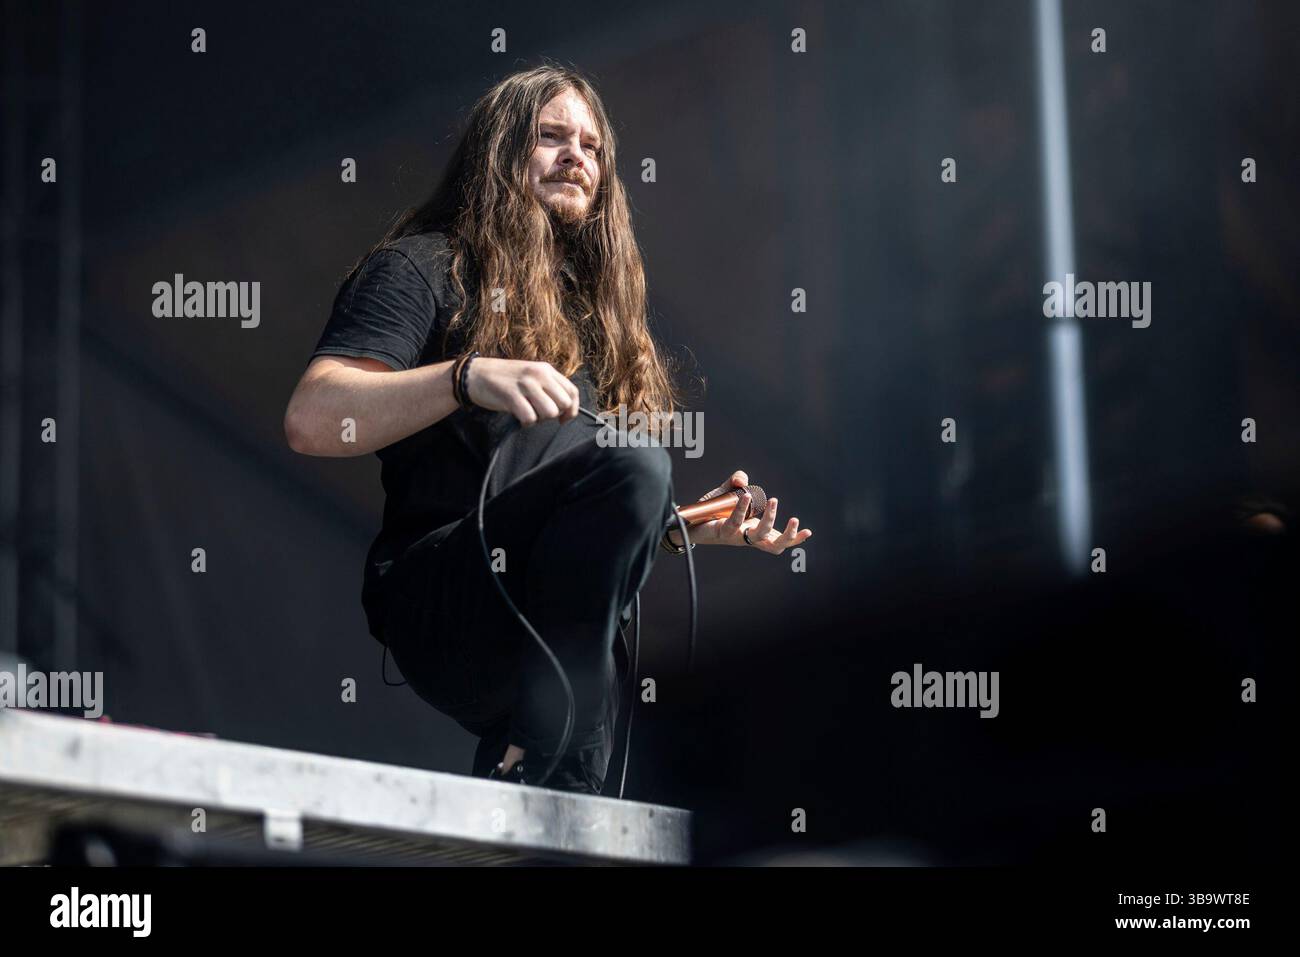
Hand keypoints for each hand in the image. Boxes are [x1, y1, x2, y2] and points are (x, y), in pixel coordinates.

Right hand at [463, 357, 579, 425]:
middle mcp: (539, 374)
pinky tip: (518, 418)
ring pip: (550, 412)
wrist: (476, 374)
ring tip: (528, 414)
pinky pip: (530, 418)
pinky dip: (526, 423)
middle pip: (564, 404)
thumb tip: (566, 410)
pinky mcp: (511, 396)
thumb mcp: (531, 376)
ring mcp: (525, 384)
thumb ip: (549, 387)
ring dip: (540, 419)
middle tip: (540, 414)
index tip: (563, 419)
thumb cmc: (505, 379)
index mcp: (546, 369)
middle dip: (555, 415)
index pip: (572, 391)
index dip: (572, 409)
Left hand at [670, 469, 812, 554]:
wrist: (687, 522)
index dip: (793, 539)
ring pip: (758, 536)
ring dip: (769, 520)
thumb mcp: (726, 493)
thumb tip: (743, 479)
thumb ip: (736, 481)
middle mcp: (747, 537)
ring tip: (774, 501)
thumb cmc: (710, 511)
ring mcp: (736, 537)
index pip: (777, 540)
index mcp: (754, 531)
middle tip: (794, 520)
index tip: (808, 532)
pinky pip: (736, 522)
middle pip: (773, 544)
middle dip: (787, 535)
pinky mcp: (723, 532)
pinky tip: (744, 495)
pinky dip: (742, 508)